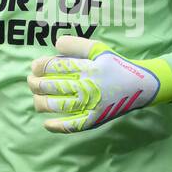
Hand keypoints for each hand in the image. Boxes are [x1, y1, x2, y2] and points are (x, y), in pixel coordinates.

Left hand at [28, 36, 171, 133]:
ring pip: (57, 106)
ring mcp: (91, 105)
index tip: (34, 66)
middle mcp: (87, 86)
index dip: (40, 66)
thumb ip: (76, 44)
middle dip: (35, 84)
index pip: (56, 67)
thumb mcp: (99, 48)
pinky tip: (46, 124)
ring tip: (35, 99)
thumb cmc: (116, 65)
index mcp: (88, 67)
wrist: (141, 85)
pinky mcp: (94, 119)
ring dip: (41, 103)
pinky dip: (57, 126)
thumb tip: (54, 45)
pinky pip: (72, 126)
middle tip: (31, 82)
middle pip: (53, 86)